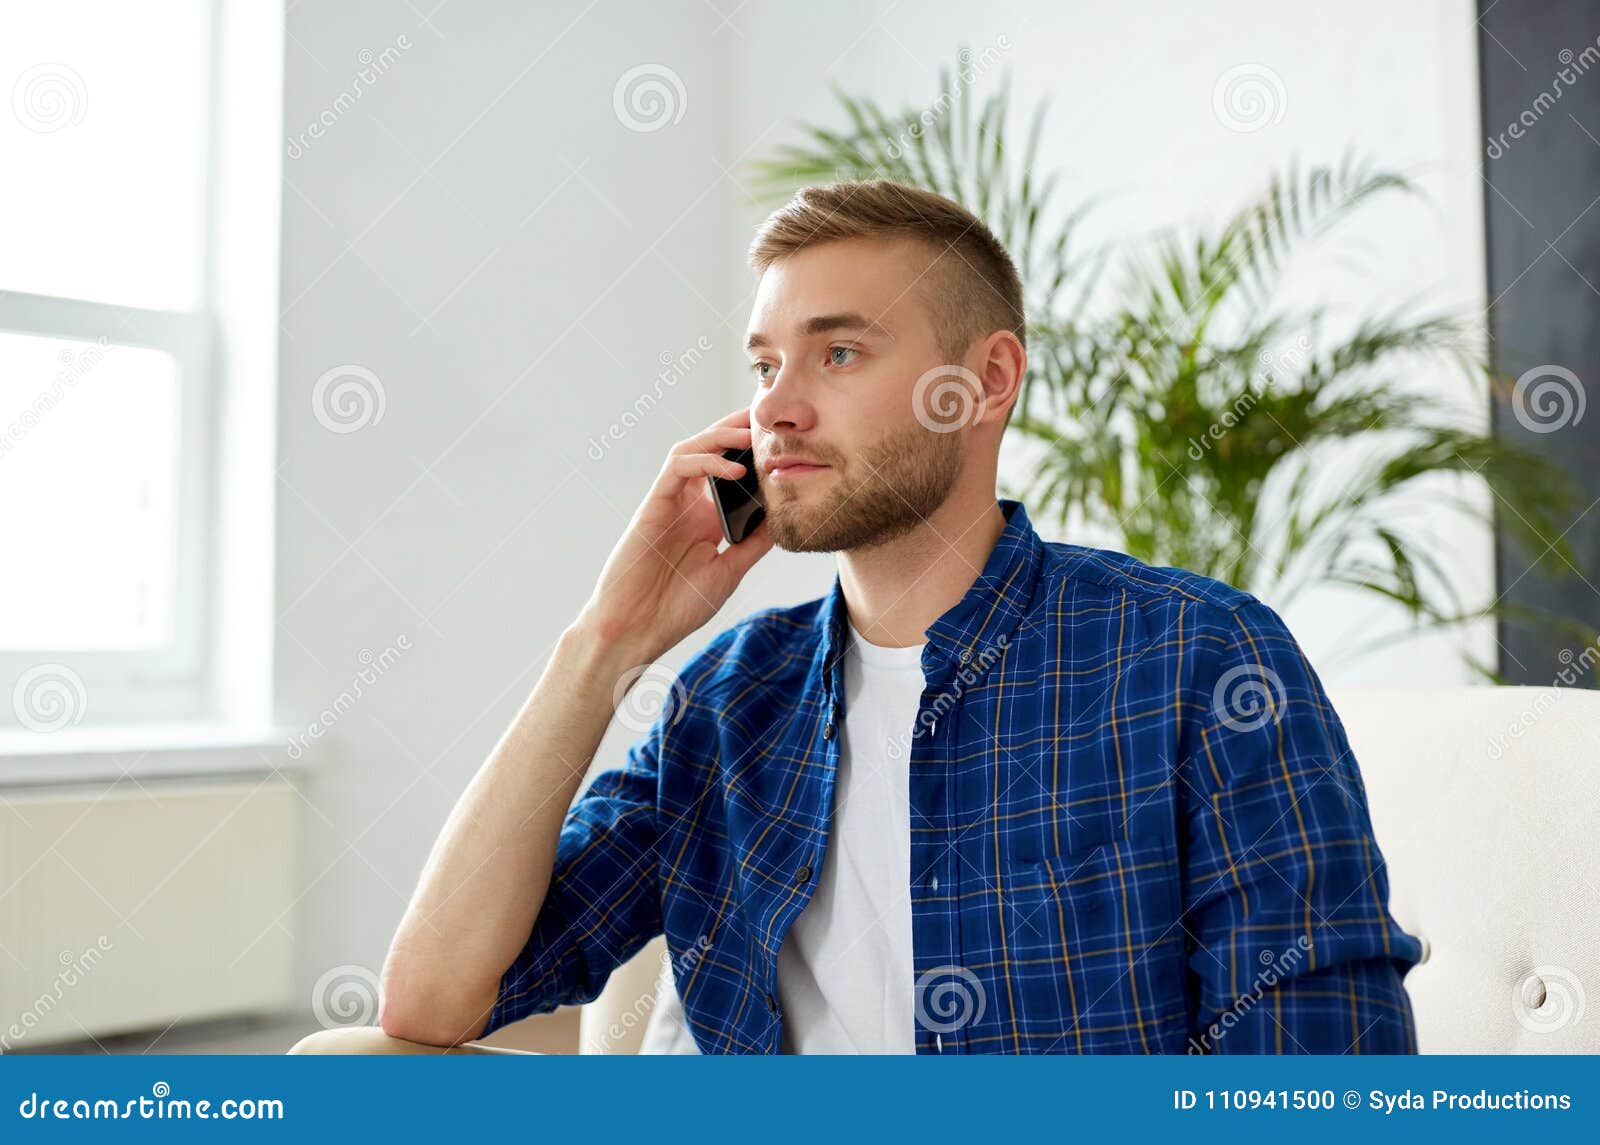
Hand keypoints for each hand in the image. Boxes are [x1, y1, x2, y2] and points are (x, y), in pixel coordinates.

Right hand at [577, 408, 773, 663]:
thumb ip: (753, 542)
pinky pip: (676, 468)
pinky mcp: (653, 505)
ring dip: (721, 436)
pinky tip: (732, 468)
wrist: (637, 630)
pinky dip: (705, 461)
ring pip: (692, 449)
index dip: (753, 451)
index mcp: (707, 518)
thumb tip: (784, 515)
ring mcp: (670, 502)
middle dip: (737, 428)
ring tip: (753, 434)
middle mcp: (689, 504)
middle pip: (711, 450)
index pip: (730, 471)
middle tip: (768, 416)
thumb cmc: (676, 607)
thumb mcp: (729, 571)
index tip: (784, 438)